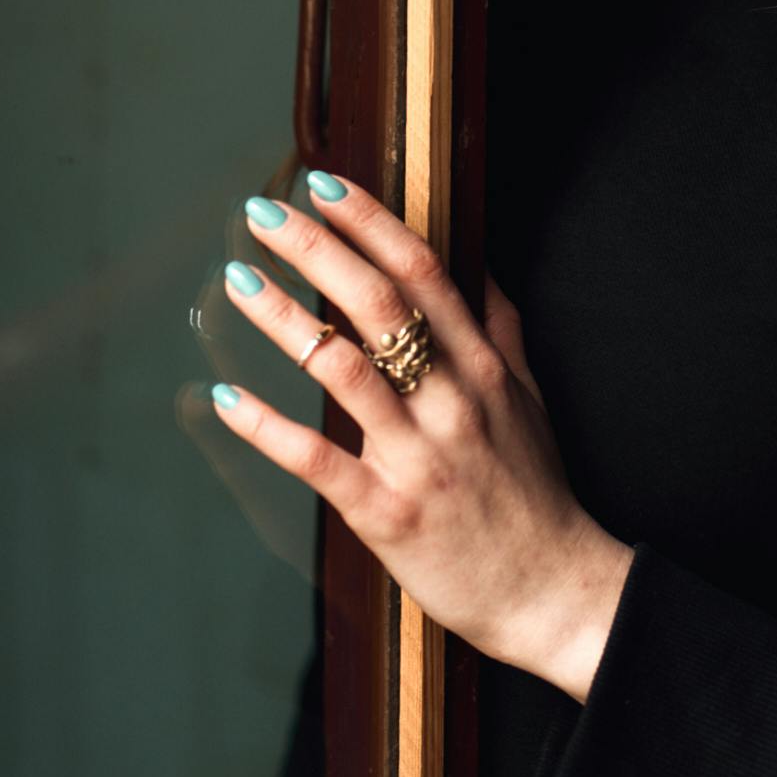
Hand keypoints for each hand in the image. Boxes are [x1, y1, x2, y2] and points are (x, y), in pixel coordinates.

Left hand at [197, 174, 633, 698]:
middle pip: (377, 303)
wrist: (553, 592)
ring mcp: (418, 457)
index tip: (322, 184)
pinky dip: (265, 428)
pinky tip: (223, 398)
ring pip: (342, 368)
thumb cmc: (534, 495)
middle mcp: (451, 401)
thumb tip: (479, 269)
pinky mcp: (387, 514)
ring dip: (282, 319)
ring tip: (237, 280)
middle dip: (314, 249)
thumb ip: (501, 330)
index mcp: (482, 367)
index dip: (368, 221)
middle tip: (261, 213)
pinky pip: (317, 461)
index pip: (422, 271)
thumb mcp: (528, 400)